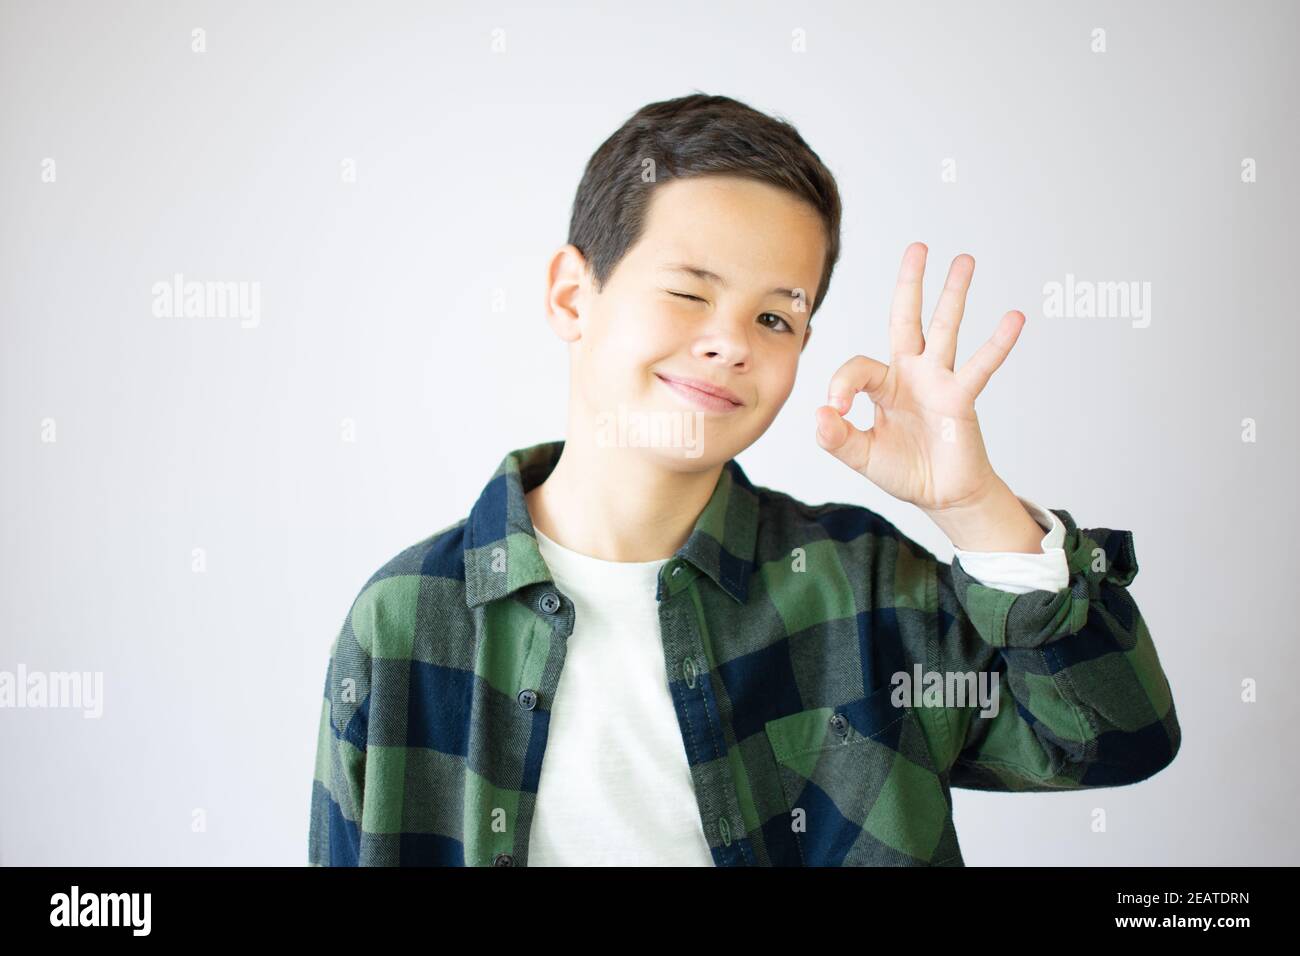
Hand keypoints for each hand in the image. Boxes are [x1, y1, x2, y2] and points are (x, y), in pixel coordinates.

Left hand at [815, 242, 1024, 517]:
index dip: (841, 384)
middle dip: (910, 283)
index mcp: (883, 385)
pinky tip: (1014, 317)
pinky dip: (997, 343)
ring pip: (945, 329)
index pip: (857, 367)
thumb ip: (836, 437)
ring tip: (964, 260)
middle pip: (908, 319)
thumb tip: (819, 413)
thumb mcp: (860, 455)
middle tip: (918, 248)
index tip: (837, 411)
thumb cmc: (904, 470)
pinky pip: (980, 366)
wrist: (941, 496)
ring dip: (954, 294)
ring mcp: (938, 382)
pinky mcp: (961, 398)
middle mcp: (911, 374)